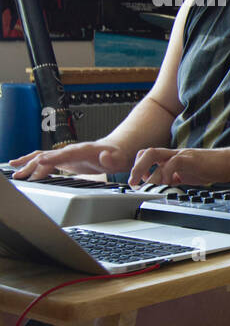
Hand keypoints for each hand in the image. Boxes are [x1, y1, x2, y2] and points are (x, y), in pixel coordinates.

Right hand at [8, 142, 132, 180]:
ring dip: (28, 163)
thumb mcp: (118, 158)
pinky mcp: (64, 159)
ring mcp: (66, 154)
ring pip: (43, 156)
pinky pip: (45, 160)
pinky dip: (32, 163)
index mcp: (82, 150)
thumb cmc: (117, 155)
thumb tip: (105, 156)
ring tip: (14, 170)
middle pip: (49, 156)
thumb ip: (111, 158)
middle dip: (34, 165)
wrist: (116, 150)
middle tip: (20, 175)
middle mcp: (71, 150)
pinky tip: (22, 168)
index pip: (65, 154)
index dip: (53, 158)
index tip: (40, 163)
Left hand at [127, 147, 229, 187]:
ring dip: (144, 169)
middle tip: (133, 183)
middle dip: (136, 168)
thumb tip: (164, 186)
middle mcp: (174, 153)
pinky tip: (168, 183)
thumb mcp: (189, 175)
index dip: (139, 168)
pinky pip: (171, 163)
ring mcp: (181, 154)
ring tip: (145, 183)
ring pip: (154, 154)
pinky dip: (165, 174)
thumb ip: (176, 178)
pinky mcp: (189, 158)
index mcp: (173, 158)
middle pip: (147, 152)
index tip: (137, 183)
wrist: (229, 162)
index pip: (149, 157)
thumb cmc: (212, 169)